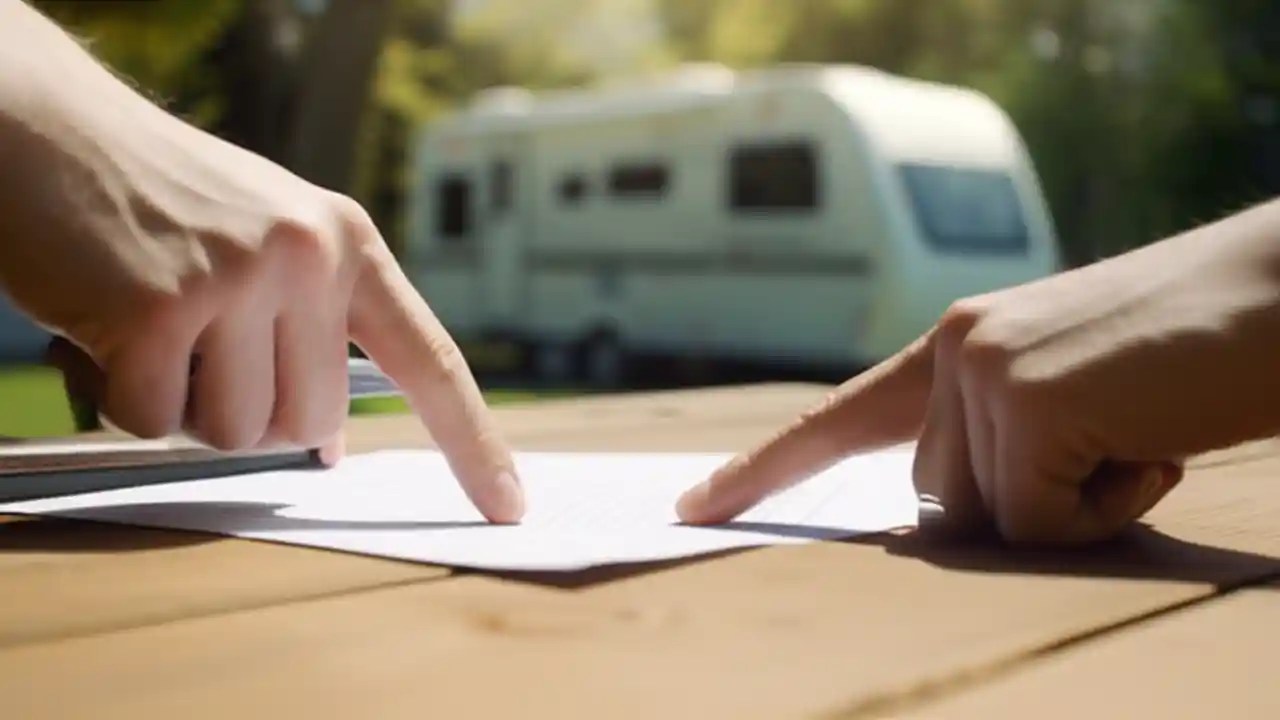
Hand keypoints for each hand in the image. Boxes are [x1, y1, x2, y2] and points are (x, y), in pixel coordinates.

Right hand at [0, 11, 522, 521]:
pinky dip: (120, 395)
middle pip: (309, 424)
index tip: (509, 503)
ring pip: (234, 434)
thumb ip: (311, 329)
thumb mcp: (268, 241)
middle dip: (250, 412)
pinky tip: (109, 325)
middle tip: (200, 348)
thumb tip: (330, 444)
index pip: (431, 361)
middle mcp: (307, 257)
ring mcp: (238, 279)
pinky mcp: (160, 307)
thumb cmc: (160, 197)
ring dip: (184, 404)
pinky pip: (153, 421)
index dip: (473, 442)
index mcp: (347, 243)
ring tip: (154, 325)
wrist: (47, 129)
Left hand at [677, 202, 1279, 544]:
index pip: (837, 419)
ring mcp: (984, 374)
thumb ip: (993, 435)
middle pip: (940, 503)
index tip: (692, 507)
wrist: (1279, 296)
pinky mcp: (1028, 406)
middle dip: (1024, 508)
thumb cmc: (1183, 353)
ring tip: (1137, 434)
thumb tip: (950, 517)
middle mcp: (954, 351)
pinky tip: (1151, 442)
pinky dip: (1106, 511)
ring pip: (989, 523)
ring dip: (1072, 508)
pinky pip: (1041, 528)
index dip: (762, 470)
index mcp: (954, 345)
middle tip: (1115, 444)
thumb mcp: (1067, 388)